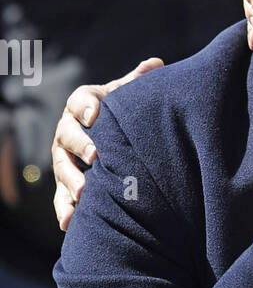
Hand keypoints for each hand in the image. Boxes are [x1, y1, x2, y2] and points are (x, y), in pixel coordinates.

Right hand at [51, 58, 163, 230]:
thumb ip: (138, 83)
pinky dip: (65, 210)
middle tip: (94, 155)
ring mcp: (65, 158)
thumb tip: (157, 64)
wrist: (111, 137)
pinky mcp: (66, 183)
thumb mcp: (129, 97)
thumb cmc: (121, 114)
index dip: (85, 105)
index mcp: (84, 105)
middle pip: (67, 135)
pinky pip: (61, 197)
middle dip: (79, 144)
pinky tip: (69, 223)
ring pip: (62, 168)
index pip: (79, 100)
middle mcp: (69, 130)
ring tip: (84, 194)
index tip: (95, 113)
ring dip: (71, 181)